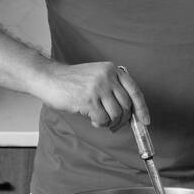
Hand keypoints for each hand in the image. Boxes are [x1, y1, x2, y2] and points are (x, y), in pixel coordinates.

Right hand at [35, 62, 149, 130]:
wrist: (48, 78)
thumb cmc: (71, 81)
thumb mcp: (96, 76)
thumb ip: (112, 88)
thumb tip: (129, 112)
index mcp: (112, 69)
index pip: (135, 90)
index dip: (142, 108)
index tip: (145, 120)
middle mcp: (108, 77)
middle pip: (127, 105)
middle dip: (123, 119)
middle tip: (114, 124)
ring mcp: (98, 88)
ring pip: (116, 114)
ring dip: (110, 122)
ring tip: (99, 119)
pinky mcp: (88, 100)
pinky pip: (103, 119)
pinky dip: (99, 123)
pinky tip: (91, 119)